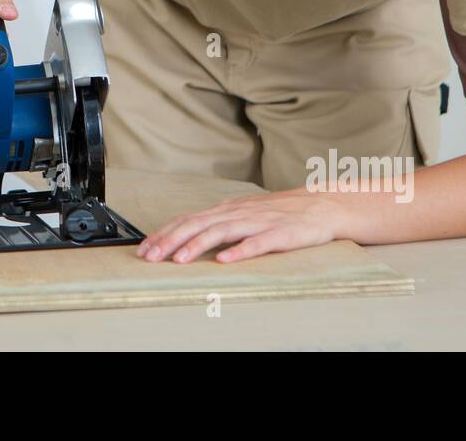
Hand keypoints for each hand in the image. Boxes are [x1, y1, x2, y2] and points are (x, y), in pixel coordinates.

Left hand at [135, 190, 346, 263]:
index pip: (189, 219)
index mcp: (227, 209)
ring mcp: (259, 222)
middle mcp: (238, 213)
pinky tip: (225, 260)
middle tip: (151, 256)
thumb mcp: (243, 213)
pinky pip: (258, 243)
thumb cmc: (279, 213)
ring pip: (223, 231)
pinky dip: (240, 250)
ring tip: (179, 259)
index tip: (144, 249)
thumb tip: (185, 233)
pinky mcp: (280, 234)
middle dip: (172, 240)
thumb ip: (217, 222)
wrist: (321, 205)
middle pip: (199, 224)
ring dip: (198, 245)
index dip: (165, 233)